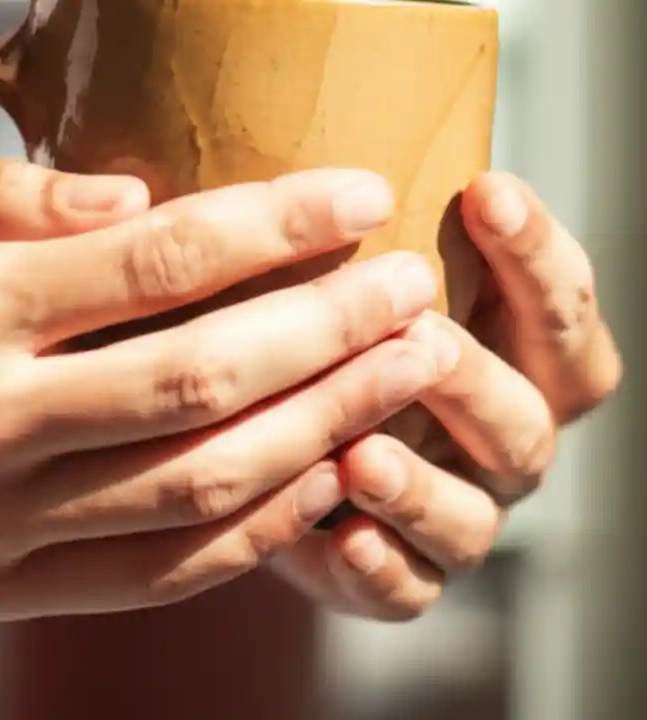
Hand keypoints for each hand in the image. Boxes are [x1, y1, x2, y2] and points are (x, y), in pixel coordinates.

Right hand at [0, 149, 456, 619]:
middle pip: (202, 380)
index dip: (275, 225)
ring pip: (193, 486)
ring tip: (402, 377)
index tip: (360, 197)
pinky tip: (314, 477)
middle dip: (332, 330)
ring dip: (319, 426)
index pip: (153, 264)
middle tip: (416, 291)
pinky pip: (147, 572)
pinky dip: (246, 531)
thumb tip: (130, 197)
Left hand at [271, 173, 622, 619]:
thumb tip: (322, 166)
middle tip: (416, 340)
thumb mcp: (332, 290)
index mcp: (509, 361)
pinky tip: (338, 538)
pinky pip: (409, 592)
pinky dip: (379, 568)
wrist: (251, 448)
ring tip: (360, 455)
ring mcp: (456, 516)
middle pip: (531, 418)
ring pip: (472, 516)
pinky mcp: (400, 580)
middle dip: (476, 379)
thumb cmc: (305, 346)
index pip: (562, 313)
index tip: (487, 191)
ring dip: (421, 485)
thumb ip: (354, 250)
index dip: (538, 258)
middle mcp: (497, 442)